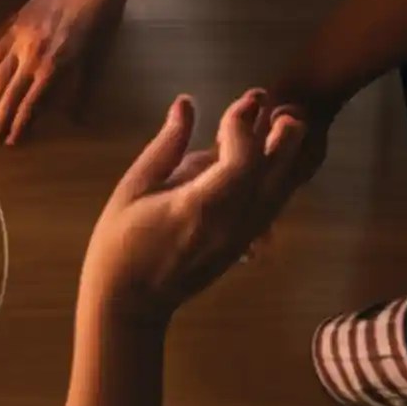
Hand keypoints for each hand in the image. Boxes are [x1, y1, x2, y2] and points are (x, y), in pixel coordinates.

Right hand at [0, 0, 125, 144]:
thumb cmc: (104, 14)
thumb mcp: (97, 54)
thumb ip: (81, 86)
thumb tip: (74, 118)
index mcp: (52, 65)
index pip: (30, 103)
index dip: (19, 124)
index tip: (10, 142)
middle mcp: (31, 54)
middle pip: (9, 92)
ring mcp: (20, 37)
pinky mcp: (16, 22)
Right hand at [79, 89, 306, 323]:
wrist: (131, 302)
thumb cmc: (120, 243)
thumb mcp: (133, 188)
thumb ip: (166, 146)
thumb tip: (186, 104)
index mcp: (200, 207)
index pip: (242, 158)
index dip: (243, 125)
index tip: (234, 106)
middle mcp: (232, 222)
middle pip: (278, 172)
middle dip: (283, 134)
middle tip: (274, 106)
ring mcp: (243, 236)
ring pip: (283, 188)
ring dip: (286, 153)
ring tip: (276, 121)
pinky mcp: (244, 243)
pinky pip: (273, 204)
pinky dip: (277, 175)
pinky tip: (264, 156)